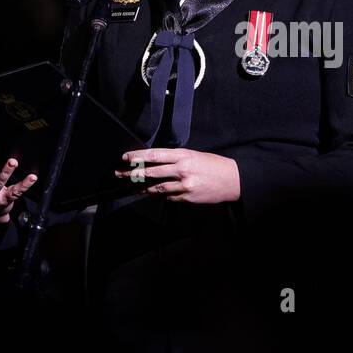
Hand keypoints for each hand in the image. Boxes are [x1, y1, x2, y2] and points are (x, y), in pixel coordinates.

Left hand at [115, 148, 240, 203]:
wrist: (232, 180)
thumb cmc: (214, 165)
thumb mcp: (194, 155)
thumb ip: (175, 159)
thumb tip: (156, 162)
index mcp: (183, 155)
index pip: (155, 155)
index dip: (138, 156)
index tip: (125, 158)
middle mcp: (182, 169)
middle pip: (151, 172)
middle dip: (133, 174)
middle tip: (120, 174)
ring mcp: (184, 185)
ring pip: (157, 187)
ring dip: (143, 188)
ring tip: (133, 188)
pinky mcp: (187, 197)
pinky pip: (169, 197)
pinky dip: (162, 195)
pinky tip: (156, 194)